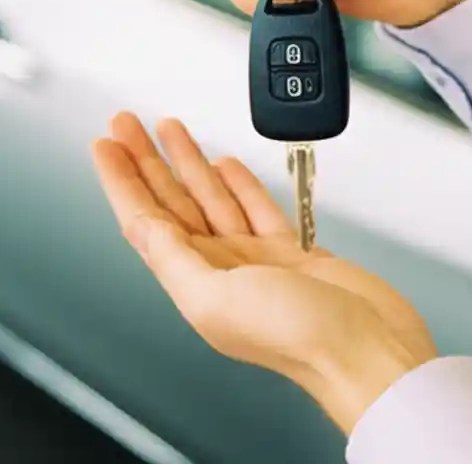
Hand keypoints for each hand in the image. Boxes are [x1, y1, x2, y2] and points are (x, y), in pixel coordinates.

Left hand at [90, 112, 436, 433]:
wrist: (366, 348)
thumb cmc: (299, 337)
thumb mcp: (217, 297)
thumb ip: (176, 258)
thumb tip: (143, 224)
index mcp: (195, 285)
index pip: (145, 221)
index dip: (121, 181)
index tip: (105, 145)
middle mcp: (220, 271)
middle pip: (172, 203)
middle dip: (146, 161)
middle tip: (126, 123)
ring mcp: (255, 261)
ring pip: (211, 198)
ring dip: (188, 162)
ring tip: (169, 129)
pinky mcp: (292, 253)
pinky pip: (254, 208)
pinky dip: (238, 184)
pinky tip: (224, 165)